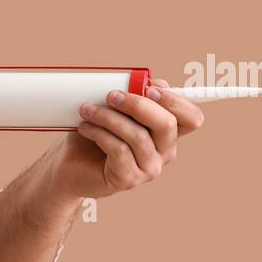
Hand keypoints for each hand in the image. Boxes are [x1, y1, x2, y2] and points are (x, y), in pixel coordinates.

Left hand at [46, 78, 205, 200]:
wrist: (71, 165)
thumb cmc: (95, 133)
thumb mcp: (116, 110)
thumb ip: (135, 96)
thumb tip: (150, 83)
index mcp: (168, 133)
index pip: (191, 118)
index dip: (175, 101)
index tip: (149, 88)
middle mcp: (165, 152)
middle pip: (167, 124)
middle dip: (138, 105)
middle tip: (111, 95)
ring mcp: (149, 168)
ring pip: (138, 136)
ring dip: (110, 118)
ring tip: (87, 110)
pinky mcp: (129, 179)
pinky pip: (119, 150)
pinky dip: (99, 134)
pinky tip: (85, 127)